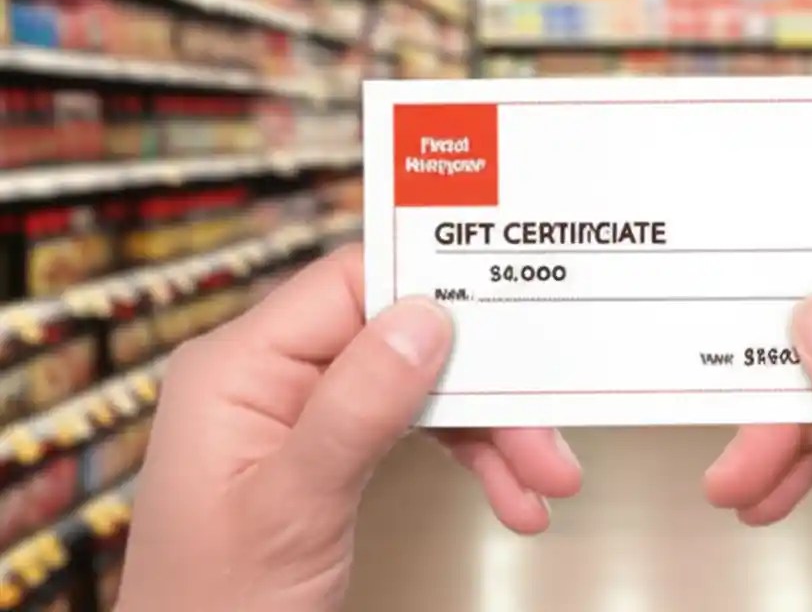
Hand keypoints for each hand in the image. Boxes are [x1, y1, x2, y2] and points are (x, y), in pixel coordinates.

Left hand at [116, 246, 580, 611]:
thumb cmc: (213, 606)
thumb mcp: (290, 508)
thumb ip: (355, 409)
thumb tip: (424, 319)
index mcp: (236, 368)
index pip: (347, 285)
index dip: (430, 285)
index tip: (505, 300)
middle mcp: (269, 379)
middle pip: (400, 341)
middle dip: (481, 388)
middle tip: (544, 428)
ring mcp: (301, 414)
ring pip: (419, 389)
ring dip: (491, 433)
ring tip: (544, 478)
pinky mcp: (330, 450)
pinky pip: (414, 430)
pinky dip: (469, 461)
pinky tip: (510, 493)